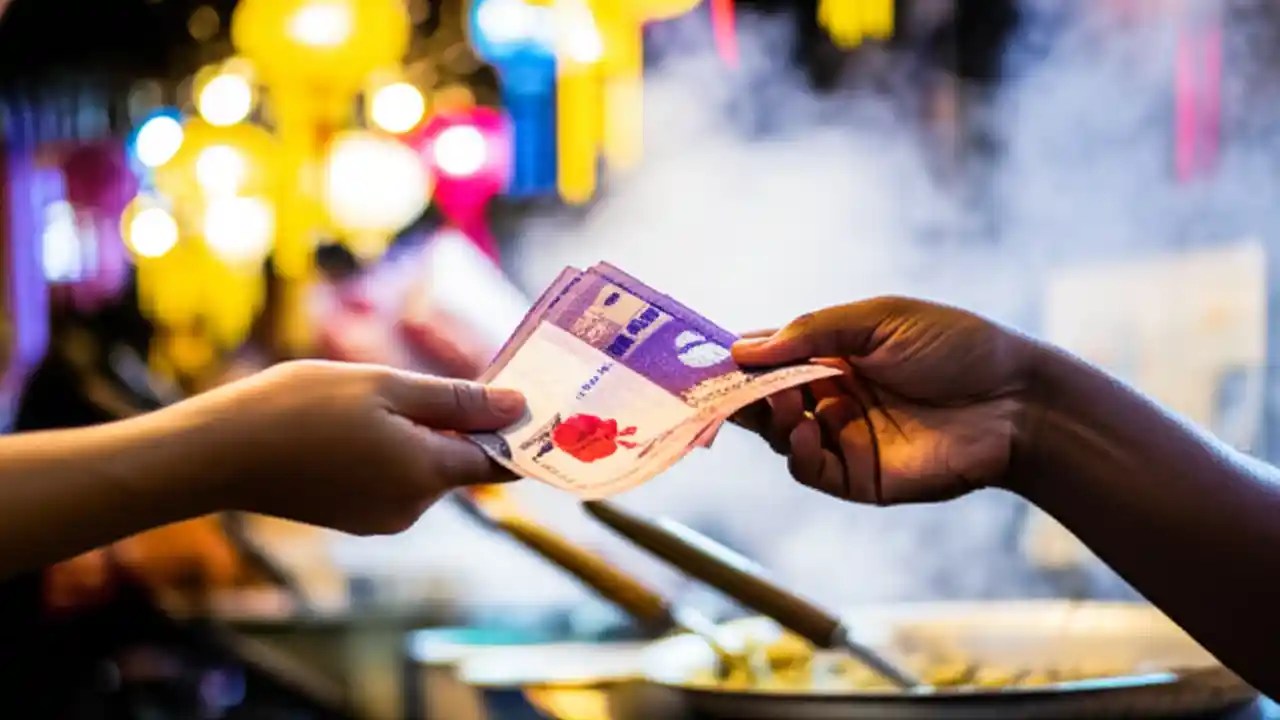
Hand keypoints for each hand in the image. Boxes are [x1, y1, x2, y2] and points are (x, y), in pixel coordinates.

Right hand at [168, 361, 525, 534]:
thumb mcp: (385, 387)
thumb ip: (456, 400)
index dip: (517, 431)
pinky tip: (352, 425)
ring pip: (424, 469)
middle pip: (460, 462)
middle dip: (458, 423)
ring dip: (418, 434)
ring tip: (372, 398)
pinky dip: (390, 451)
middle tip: (430, 378)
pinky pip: (393, 480)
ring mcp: (381, 518)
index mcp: (427, 473)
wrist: (217, 453)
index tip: (529, 399)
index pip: (500, 461)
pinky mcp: (355, 518)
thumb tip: (517, 406)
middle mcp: (412, 507)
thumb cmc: (299, 408)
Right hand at [731, 297, 1038, 503]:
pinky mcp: (859, 476)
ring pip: (780, 434)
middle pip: (765, 399)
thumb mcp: (878, 319)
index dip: (738, 357)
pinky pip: (809, 468)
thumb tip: (741, 349)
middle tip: (721, 386)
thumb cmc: (955, 347)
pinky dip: (795, 451)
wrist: (1016, 401)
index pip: (770, 356)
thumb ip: (810, 332)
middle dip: (741, 392)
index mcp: (834, 354)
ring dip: (769, 417)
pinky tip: (803, 428)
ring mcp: (843, 438)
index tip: (703, 356)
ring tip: (780, 400)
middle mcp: (831, 396)